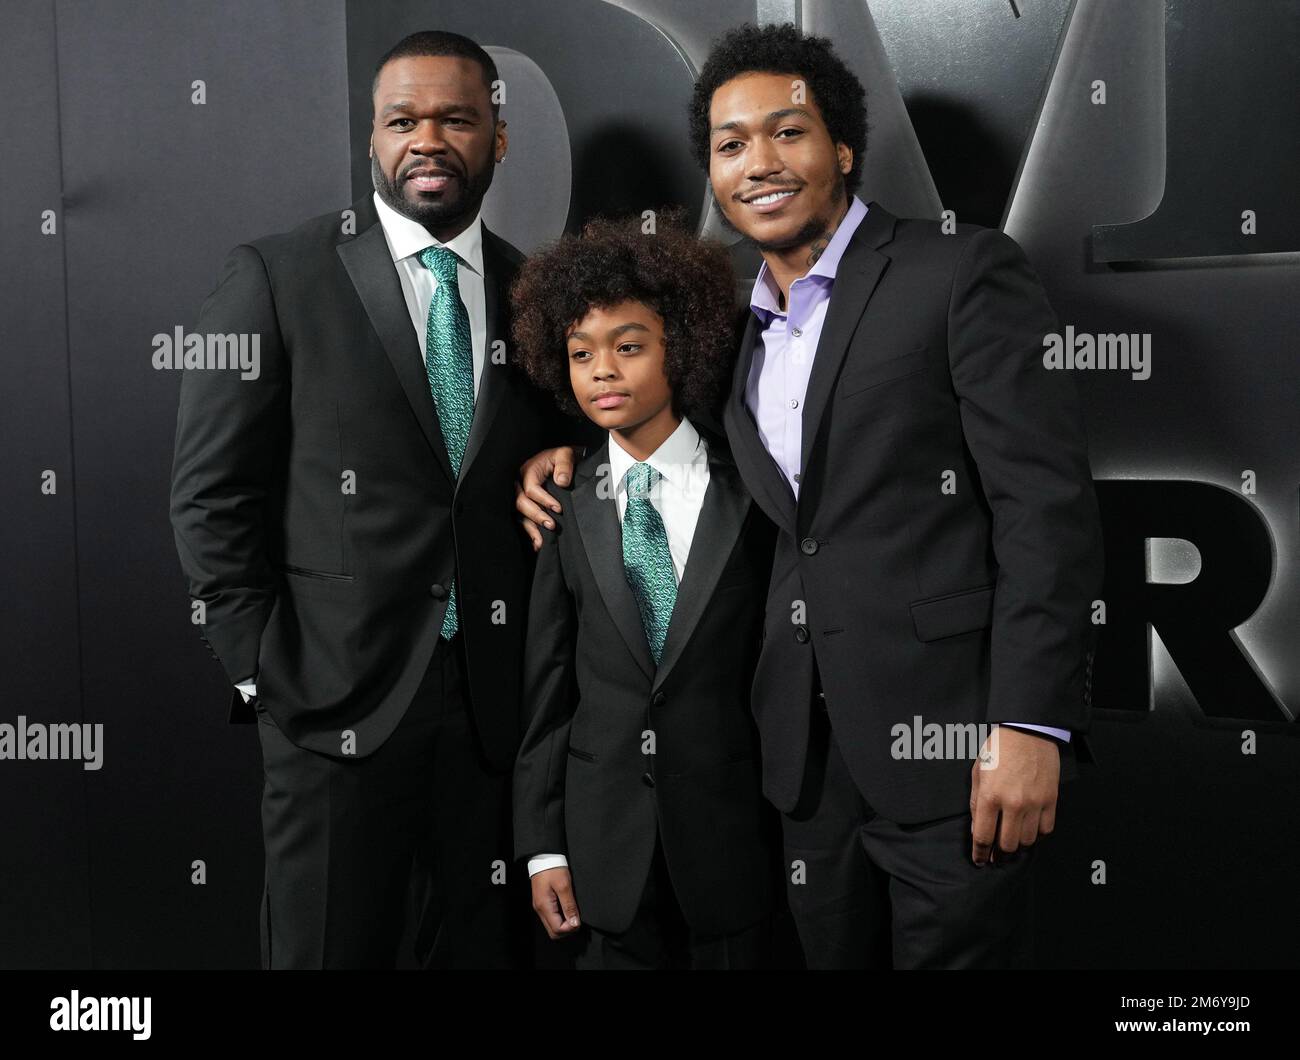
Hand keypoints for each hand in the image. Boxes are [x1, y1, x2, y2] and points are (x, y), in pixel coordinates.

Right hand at [516, 446, 576, 550]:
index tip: (558, 508)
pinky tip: (537, 544)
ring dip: (531, 528)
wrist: (561, 462)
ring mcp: (521, 496)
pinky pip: (523, 520)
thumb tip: (562, 482)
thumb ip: (564, 465)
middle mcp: (520, 484)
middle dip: (536, 515)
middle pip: (521, 503)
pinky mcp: (525, 506)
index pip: (531, 489)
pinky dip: (530, 532)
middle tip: (551, 525)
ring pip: (520, 514)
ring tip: (542, 541)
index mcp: (528, 471)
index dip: (543, 500)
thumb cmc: (561, 458)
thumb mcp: (565, 454)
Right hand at [531, 867, 580, 938]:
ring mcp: (540, 907)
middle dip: (567, 929)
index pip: (557, 930)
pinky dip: (560, 918)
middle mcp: (540, 910)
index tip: (578, 919)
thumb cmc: (553, 868)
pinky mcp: (542, 903)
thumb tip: (574, 923)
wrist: (543, 857)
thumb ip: (569, 906)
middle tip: (577, 918)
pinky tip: (567, 908)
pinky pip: (551, 918)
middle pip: (553, 932)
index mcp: (544, 906)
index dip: (570, 928)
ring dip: (564, 924)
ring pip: (552, 926)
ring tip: (573, 912)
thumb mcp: (564, 885)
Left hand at [969, 725, 1059, 865]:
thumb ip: (975, 802)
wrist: (1027, 731)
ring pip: (1028, 841)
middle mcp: (1013, 804)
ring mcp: (1035, 803)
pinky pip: (1046, 830)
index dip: (981, 853)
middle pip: (1007, 845)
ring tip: (1013, 846)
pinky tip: (1030, 833)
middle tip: (997, 857)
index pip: (984, 837)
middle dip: (1000, 855)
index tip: (981, 861)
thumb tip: (978, 829)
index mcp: (990, 796)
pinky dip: (1038, 836)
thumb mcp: (977, 773)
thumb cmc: (998, 749)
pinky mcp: (1051, 800)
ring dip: (1019, 847)